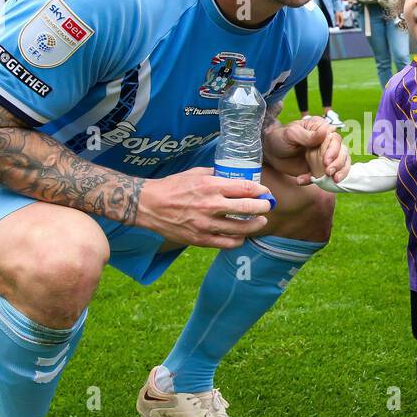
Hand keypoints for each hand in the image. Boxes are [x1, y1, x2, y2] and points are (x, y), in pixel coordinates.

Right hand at [135, 167, 271, 248]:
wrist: (149, 205)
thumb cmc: (172, 186)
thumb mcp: (195, 173)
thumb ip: (216, 175)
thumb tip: (234, 176)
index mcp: (211, 186)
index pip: (245, 188)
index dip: (260, 191)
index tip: (265, 192)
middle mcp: (211, 205)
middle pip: (249, 208)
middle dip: (264, 207)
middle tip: (268, 206)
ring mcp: (206, 224)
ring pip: (242, 228)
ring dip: (256, 225)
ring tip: (260, 221)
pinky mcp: (201, 239)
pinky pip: (228, 243)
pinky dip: (239, 239)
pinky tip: (241, 235)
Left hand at [263, 115, 348, 183]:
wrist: (269, 152)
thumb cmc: (280, 138)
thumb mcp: (291, 134)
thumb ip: (308, 135)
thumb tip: (326, 131)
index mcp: (321, 130)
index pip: (336, 139)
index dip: (334, 151)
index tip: (326, 161)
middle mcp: (326, 142)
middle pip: (342, 153)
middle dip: (339, 164)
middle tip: (329, 173)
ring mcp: (324, 156)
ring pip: (341, 164)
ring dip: (339, 173)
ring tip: (332, 180)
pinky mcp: (319, 169)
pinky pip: (325, 177)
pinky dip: (318, 181)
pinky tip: (302, 180)